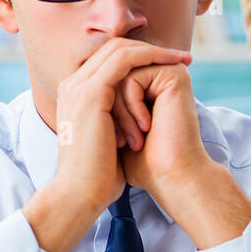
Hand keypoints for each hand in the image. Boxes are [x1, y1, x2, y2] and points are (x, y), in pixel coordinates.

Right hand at [51, 38, 193, 214]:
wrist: (81, 193)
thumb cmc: (98, 175)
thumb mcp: (110, 138)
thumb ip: (118, 119)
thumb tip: (141, 117)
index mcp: (76, 95)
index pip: (108, 60)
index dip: (140, 58)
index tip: (170, 64)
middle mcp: (73, 85)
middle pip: (114, 48)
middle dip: (152, 49)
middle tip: (182, 56)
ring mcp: (79, 87)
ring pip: (120, 50)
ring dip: (155, 52)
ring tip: (183, 58)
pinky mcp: (91, 93)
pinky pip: (125, 61)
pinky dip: (151, 60)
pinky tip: (172, 64)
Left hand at [117, 62, 250, 248]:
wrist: (169, 178)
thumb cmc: (142, 164)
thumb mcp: (115, 130)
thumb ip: (102, 104)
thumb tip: (76, 86)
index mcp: (147, 87)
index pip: (107, 80)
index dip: (102, 107)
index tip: (116, 140)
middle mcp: (158, 76)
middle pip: (111, 75)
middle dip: (112, 108)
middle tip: (124, 141)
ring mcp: (167, 73)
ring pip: (118, 74)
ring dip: (120, 111)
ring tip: (133, 140)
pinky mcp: (174, 75)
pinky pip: (132, 77)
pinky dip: (130, 105)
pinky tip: (146, 128)